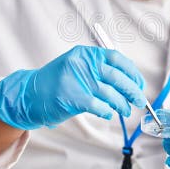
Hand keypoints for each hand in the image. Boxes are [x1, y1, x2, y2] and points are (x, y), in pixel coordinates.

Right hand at [0, 46, 146, 129]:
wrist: (29, 95)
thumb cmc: (57, 83)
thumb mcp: (77, 68)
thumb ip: (99, 71)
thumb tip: (129, 82)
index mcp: (85, 54)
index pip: (116, 59)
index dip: (132, 72)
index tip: (139, 83)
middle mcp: (82, 64)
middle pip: (116, 77)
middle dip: (132, 90)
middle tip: (140, 100)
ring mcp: (76, 80)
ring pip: (110, 93)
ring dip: (122, 104)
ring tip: (126, 110)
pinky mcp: (72, 98)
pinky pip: (98, 105)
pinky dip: (107, 111)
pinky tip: (109, 113)